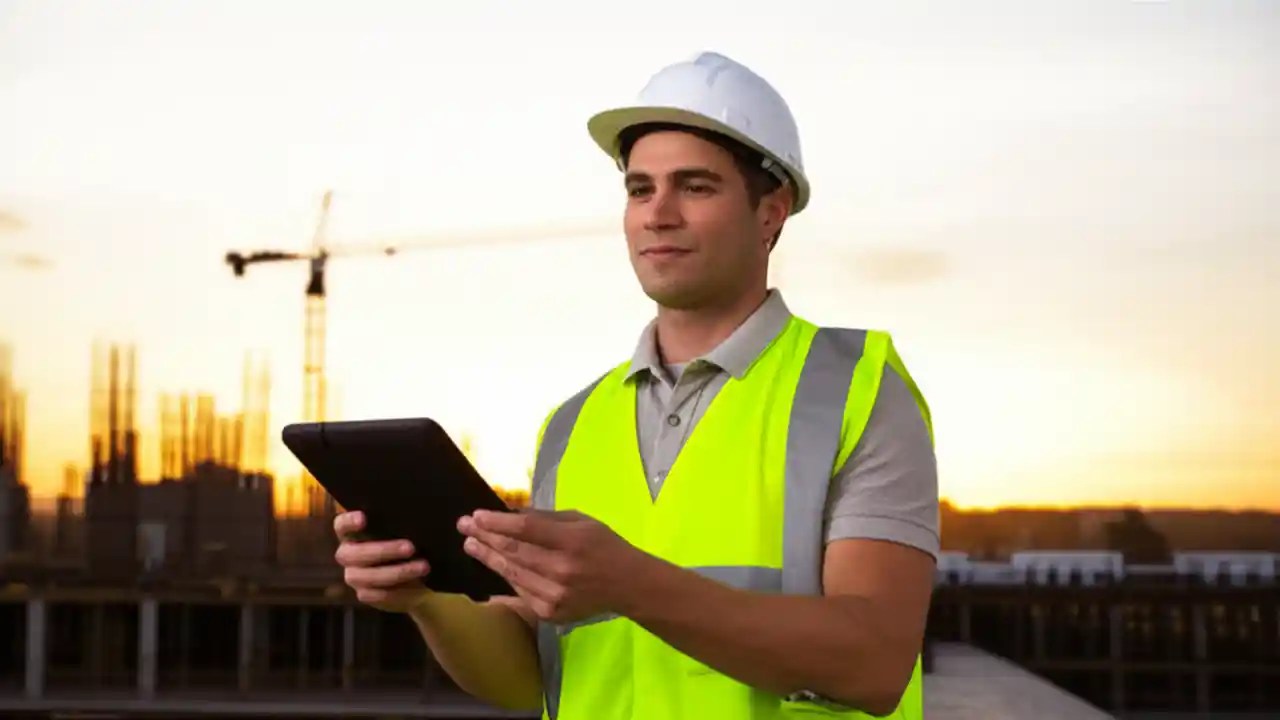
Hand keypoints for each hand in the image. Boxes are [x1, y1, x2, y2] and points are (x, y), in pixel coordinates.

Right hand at [333, 510, 429, 611]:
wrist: (419, 576)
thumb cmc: (409, 545)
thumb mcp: (406, 533)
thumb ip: (402, 524)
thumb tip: (414, 513)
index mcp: (352, 533)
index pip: (341, 525)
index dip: (349, 521)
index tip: (364, 518)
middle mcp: (348, 554)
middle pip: (354, 553)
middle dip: (383, 550)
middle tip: (411, 547)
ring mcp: (354, 576)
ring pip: (367, 576)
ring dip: (397, 572)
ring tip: (423, 566)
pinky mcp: (365, 594)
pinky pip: (376, 594)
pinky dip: (397, 590)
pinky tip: (415, 585)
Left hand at [456, 509, 650, 623]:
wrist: (627, 585)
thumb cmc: (603, 546)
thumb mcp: (581, 521)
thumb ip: (545, 518)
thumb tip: (509, 513)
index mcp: (572, 541)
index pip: (525, 529)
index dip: (497, 522)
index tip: (476, 515)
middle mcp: (561, 570)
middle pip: (513, 551)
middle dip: (485, 537)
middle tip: (464, 526)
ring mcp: (554, 595)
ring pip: (512, 573)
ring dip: (488, 557)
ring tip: (470, 545)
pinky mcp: (550, 612)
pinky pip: (520, 591)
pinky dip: (506, 576)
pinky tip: (493, 564)